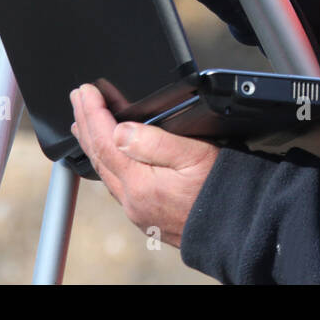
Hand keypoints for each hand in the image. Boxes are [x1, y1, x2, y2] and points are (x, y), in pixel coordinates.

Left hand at [70, 83, 217, 247]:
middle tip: (78, 99)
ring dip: (94, 144)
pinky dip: (108, 163)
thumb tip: (119, 131)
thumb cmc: (222, 189)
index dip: (92, 112)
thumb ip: (154, 142)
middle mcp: (134, 201)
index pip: (105, 141)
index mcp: (141, 183)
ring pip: (106, 173)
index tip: (85, 91)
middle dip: (86, 125)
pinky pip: (118, 186)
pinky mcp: (148, 218)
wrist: (241, 228)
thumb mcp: (193, 155)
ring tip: (85, 125)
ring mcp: (139, 212)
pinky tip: (111, 157)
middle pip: (99, 157)